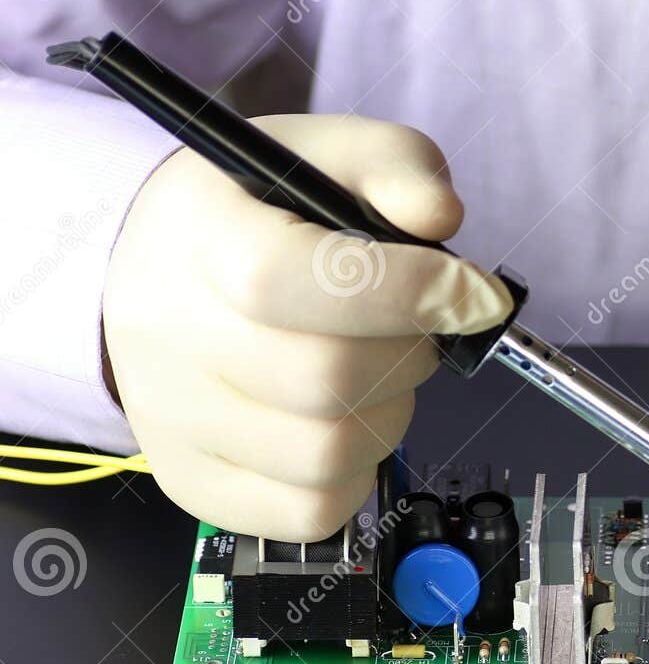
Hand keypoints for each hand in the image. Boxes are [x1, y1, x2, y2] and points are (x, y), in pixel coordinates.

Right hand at [105, 114, 511, 541]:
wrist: (157, 267)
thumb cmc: (259, 212)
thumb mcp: (327, 153)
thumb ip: (396, 166)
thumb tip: (441, 218)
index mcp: (201, 238)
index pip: (300, 280)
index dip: (410, 290)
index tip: (477, 293)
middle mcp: (171, 336)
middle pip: (328, 379)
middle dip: (412, 356)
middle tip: (419, 331)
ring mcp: (177, 421)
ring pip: (329, 455)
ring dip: (393, 416)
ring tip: (383, 373)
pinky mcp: (196, 483)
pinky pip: (311, 510)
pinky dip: (359, 473)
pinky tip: (351, 422)